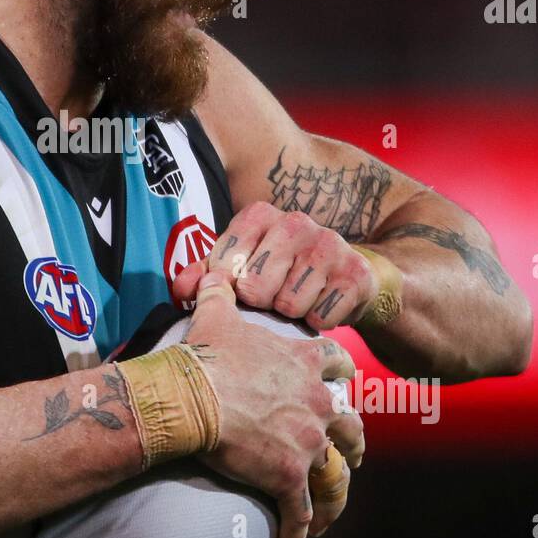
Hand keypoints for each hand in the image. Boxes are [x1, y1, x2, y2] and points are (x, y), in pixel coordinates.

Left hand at [171, 200, 377, 329]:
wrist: (345, 277)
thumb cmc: (281, 272)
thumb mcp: (239, 268)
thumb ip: (205, 276)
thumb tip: (180, 291)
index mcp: (260, 215)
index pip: (225, 263)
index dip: (229, 288)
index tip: (240, 288)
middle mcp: (296, 222)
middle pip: (255, 287)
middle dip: (261, 302)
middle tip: (272, 297)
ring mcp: (330, 245)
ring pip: (289, 304)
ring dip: (291, 314)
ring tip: (297, 301)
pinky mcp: (356, 273)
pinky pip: (322, 318)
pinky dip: (318, 322)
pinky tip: (321, 306)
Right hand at [185, 275, 364, 537]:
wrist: (191, 398)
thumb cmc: (204, 356)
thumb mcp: (215, 313)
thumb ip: (220, 290)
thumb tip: (212, 269)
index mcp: (305, 363)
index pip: (340, 365)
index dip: (341, 375)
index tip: (343, 383)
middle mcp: (317, 402)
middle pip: (351, 421)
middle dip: (353, 438)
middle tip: (352, 452)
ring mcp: (308, 441)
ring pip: (335, 470)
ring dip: (335, 489)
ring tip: (330, 507)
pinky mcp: (290, 475)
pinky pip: (302, 511)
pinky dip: (299, 531)